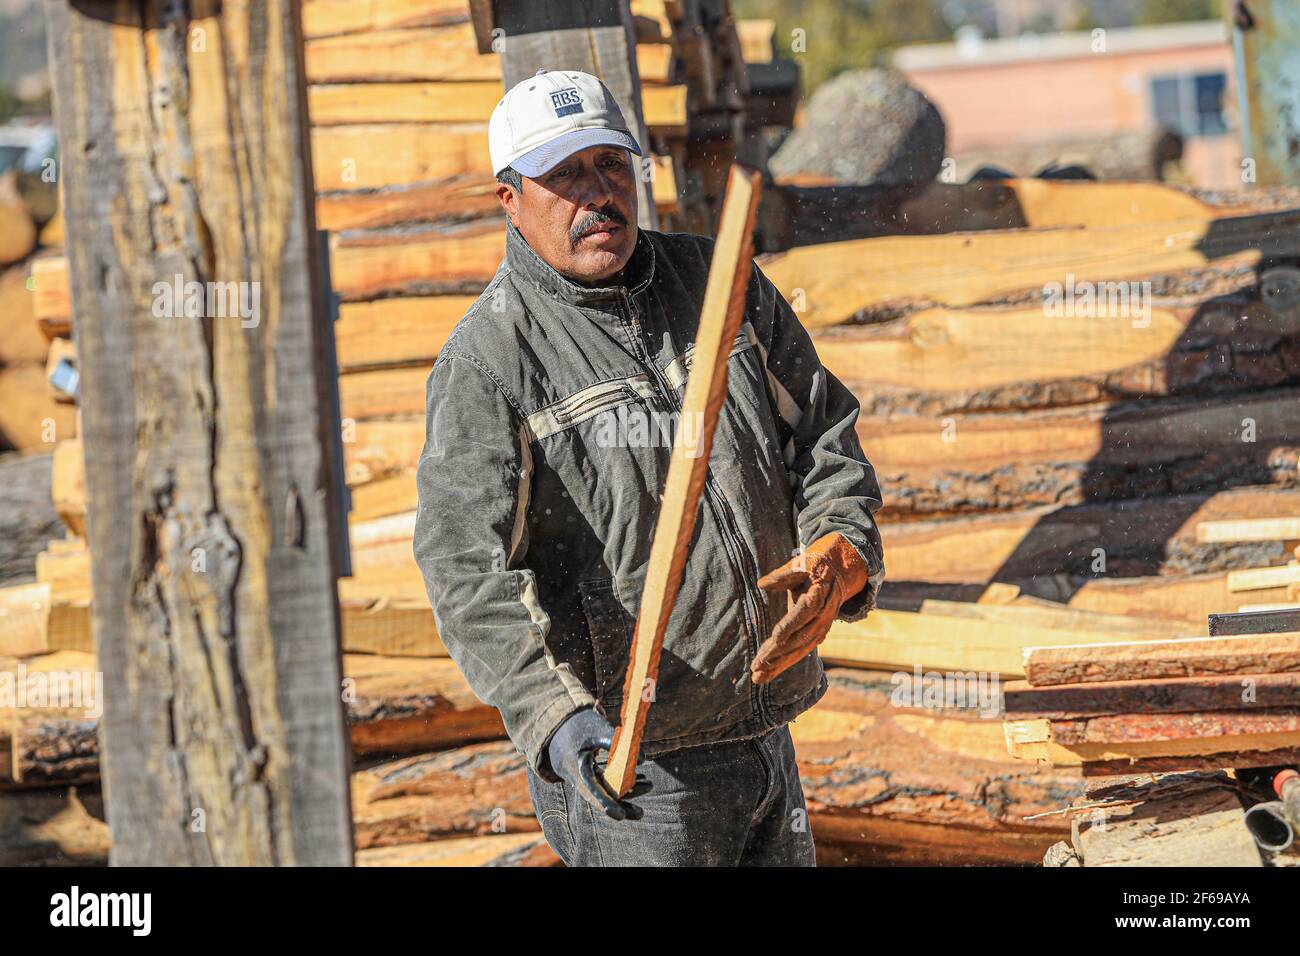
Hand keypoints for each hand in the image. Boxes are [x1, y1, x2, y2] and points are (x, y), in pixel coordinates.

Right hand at [545, 708, 643, 819]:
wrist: (559, 724)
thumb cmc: (581, 725)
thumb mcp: (597, 729)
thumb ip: (617, 743)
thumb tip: (642, 760)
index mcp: (577, 768)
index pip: (591, 791)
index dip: (606, 804)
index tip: (621, 816)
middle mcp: (579, 777)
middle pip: (600, 797)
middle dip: (621, 804)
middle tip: (641, 813)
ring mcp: (583, 777)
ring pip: (605, 790)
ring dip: (625, 791)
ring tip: (648, 784)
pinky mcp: (588, 773)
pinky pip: (606, 782)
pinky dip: (620, 781)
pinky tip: (639, 777)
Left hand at [753, 533, 869, 683]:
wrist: (840, 570)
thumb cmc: (813, 565)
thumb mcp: (799, 564)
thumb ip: (781, 576)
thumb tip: (761, 584)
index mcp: (819, 594)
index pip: (804, 612)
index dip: (790, 626)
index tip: (774, 638)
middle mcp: (823, 615)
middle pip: (801, 638)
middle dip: (779, 654)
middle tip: (757, 666)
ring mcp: (822, 627)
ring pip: (801, 649)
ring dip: (779, 664)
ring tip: (758, 676)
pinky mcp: (817, 634)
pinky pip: (801, 650)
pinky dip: (785, 662)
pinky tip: (770, 673)